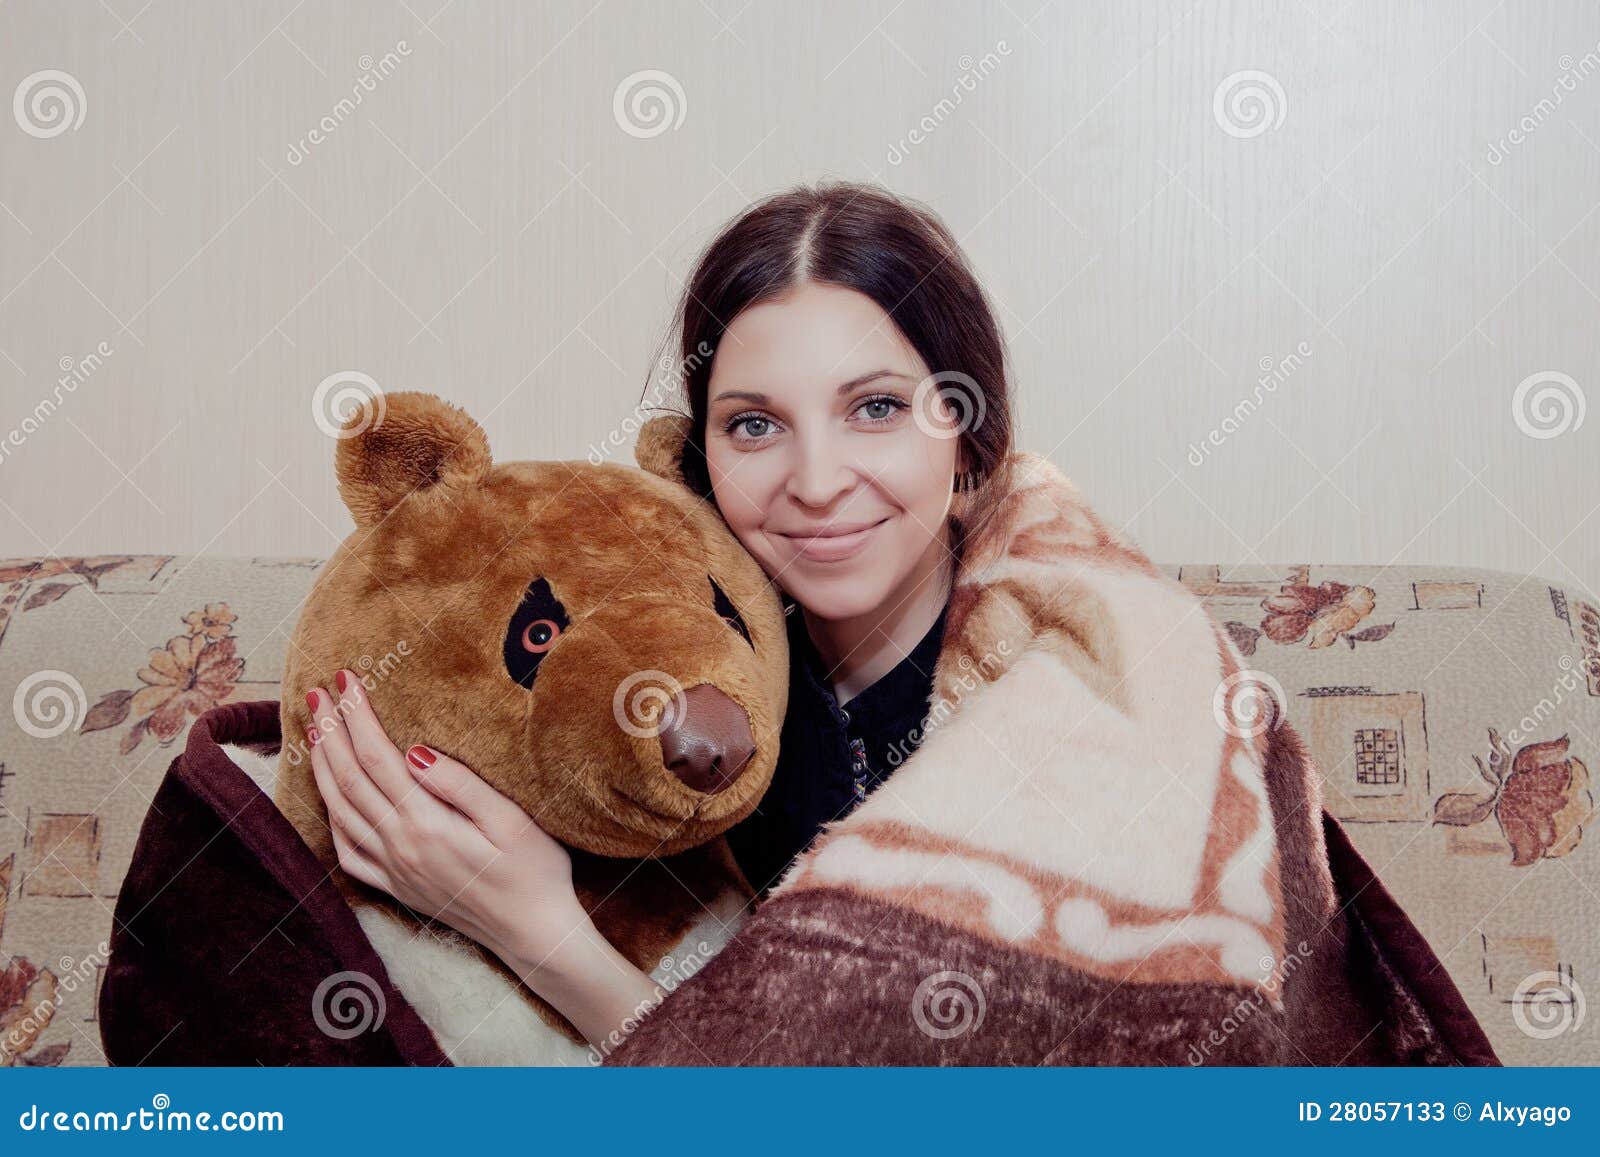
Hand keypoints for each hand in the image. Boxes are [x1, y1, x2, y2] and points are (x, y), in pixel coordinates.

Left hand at [303, 669, 587, 967]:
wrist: (534, 933)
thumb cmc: (535, 871)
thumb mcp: (511, 821)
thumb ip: (461, 785)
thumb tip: (414, 751)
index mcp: (427, 824)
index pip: (378, 758)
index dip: (358, 717)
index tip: (345, 680)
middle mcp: (400, 847)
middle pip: (350, 780)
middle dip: (331, 733)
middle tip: (316, 695)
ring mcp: (394, 871)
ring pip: (340, 812)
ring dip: (322, 768)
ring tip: (314, 733)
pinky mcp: (397, 888)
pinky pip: (348, 853)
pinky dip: (331, 819)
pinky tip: (330, 799)